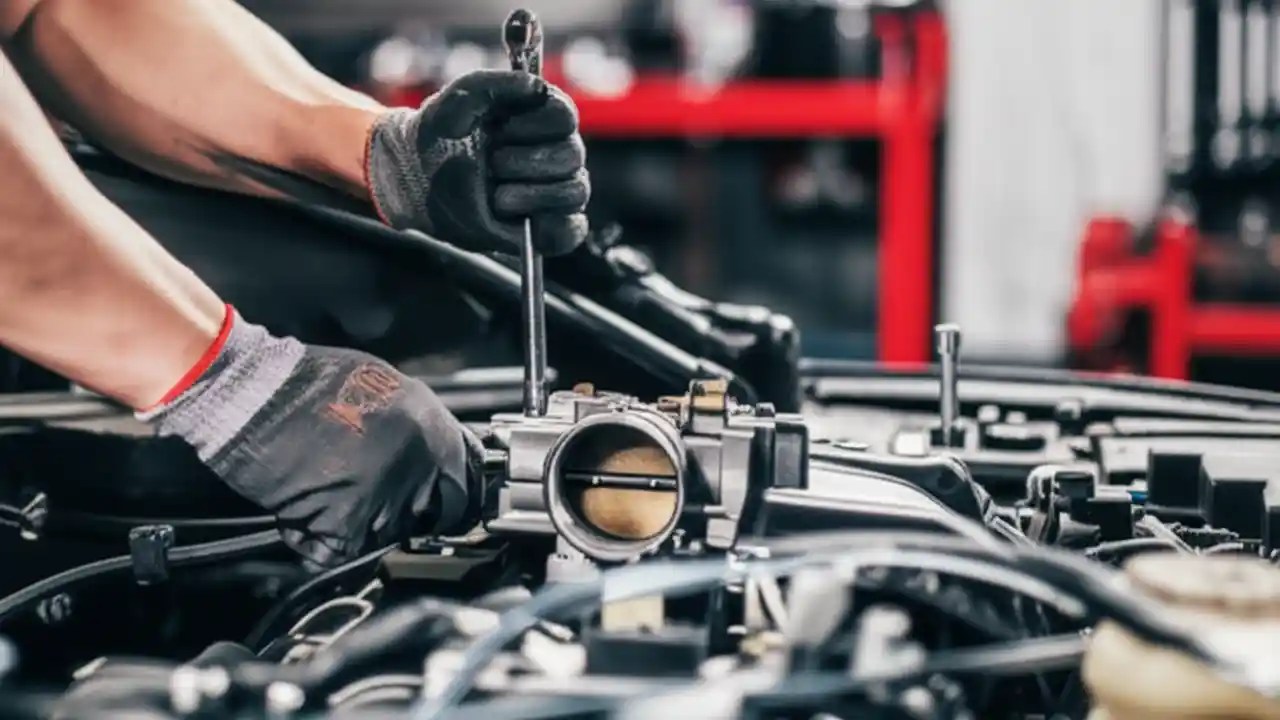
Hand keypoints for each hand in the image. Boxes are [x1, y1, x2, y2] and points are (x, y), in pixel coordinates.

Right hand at [142, 313, 482, 567]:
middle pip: (433, 513)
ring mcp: (387, 498)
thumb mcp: (385, 387)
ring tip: (326, 489)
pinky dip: (318, 538)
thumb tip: (427, 452)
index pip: (467, 482)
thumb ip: (416, 426)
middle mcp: (419, 464)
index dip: (450, 495)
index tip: (440, 502)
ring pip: (387, 535)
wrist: (253, 393)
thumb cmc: (306, 383)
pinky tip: (302, 506)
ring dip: (361, 525)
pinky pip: (343, 551)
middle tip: (371, 500)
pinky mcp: (347, 525)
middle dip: (410, 514)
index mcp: (433, 429)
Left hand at [365, 69, 589, 256]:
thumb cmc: (437, 138)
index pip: (565, 116)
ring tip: (497, 197)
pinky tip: (528, 223)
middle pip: (572, 155)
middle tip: (492, 165)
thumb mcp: (453, 105)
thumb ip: (490, 85)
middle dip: (526, 162)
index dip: (535, 125)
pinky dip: (556, 228)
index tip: (499, 129)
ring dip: (531, 195)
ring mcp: (555, 188)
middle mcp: (554, 150)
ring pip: (574, 191)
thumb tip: (535, 86)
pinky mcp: (549, 225)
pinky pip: (573, 229)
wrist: (416, 183)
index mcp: (538, 116)